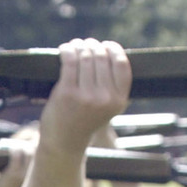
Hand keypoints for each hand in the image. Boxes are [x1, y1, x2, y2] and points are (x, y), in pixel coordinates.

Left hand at [38, 39, 130, 153]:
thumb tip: (110, 53)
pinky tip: (65, 49)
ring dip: (80, 46)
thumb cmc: (85, 121)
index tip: (106, 45)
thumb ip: (112, 87)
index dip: (114, 49)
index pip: (122, 65)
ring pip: (85, 57)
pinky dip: (67, 50)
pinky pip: (69, 61)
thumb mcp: (107, 108)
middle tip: (87, 44)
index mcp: (119, 101)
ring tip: (76, 45)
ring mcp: (86, 96)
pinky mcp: (67, 93)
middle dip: (93, 46)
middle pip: (102, 58)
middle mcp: (105, 98)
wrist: (64, 143)